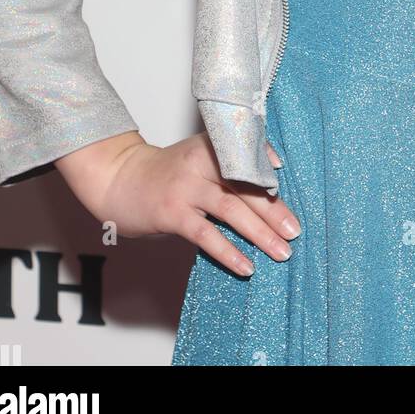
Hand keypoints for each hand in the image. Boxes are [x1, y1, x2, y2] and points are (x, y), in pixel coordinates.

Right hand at [54, 129, 299, 274]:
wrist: (119, 179)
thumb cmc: (166, 172)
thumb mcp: (196, 156)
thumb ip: (227, 165)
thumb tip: (270, 180)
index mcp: (210, 146)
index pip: (246, 156)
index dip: (266, 166)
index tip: (285, 179)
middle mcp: (200, 163)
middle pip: (246, 186)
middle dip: (275, 210)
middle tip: (295, 230)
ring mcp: (186, 188)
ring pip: (232, 209)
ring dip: (261, 233)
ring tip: (282, 251)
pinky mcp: (172, 213)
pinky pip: (206, 235)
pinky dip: (229, 252)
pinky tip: (246, 266)